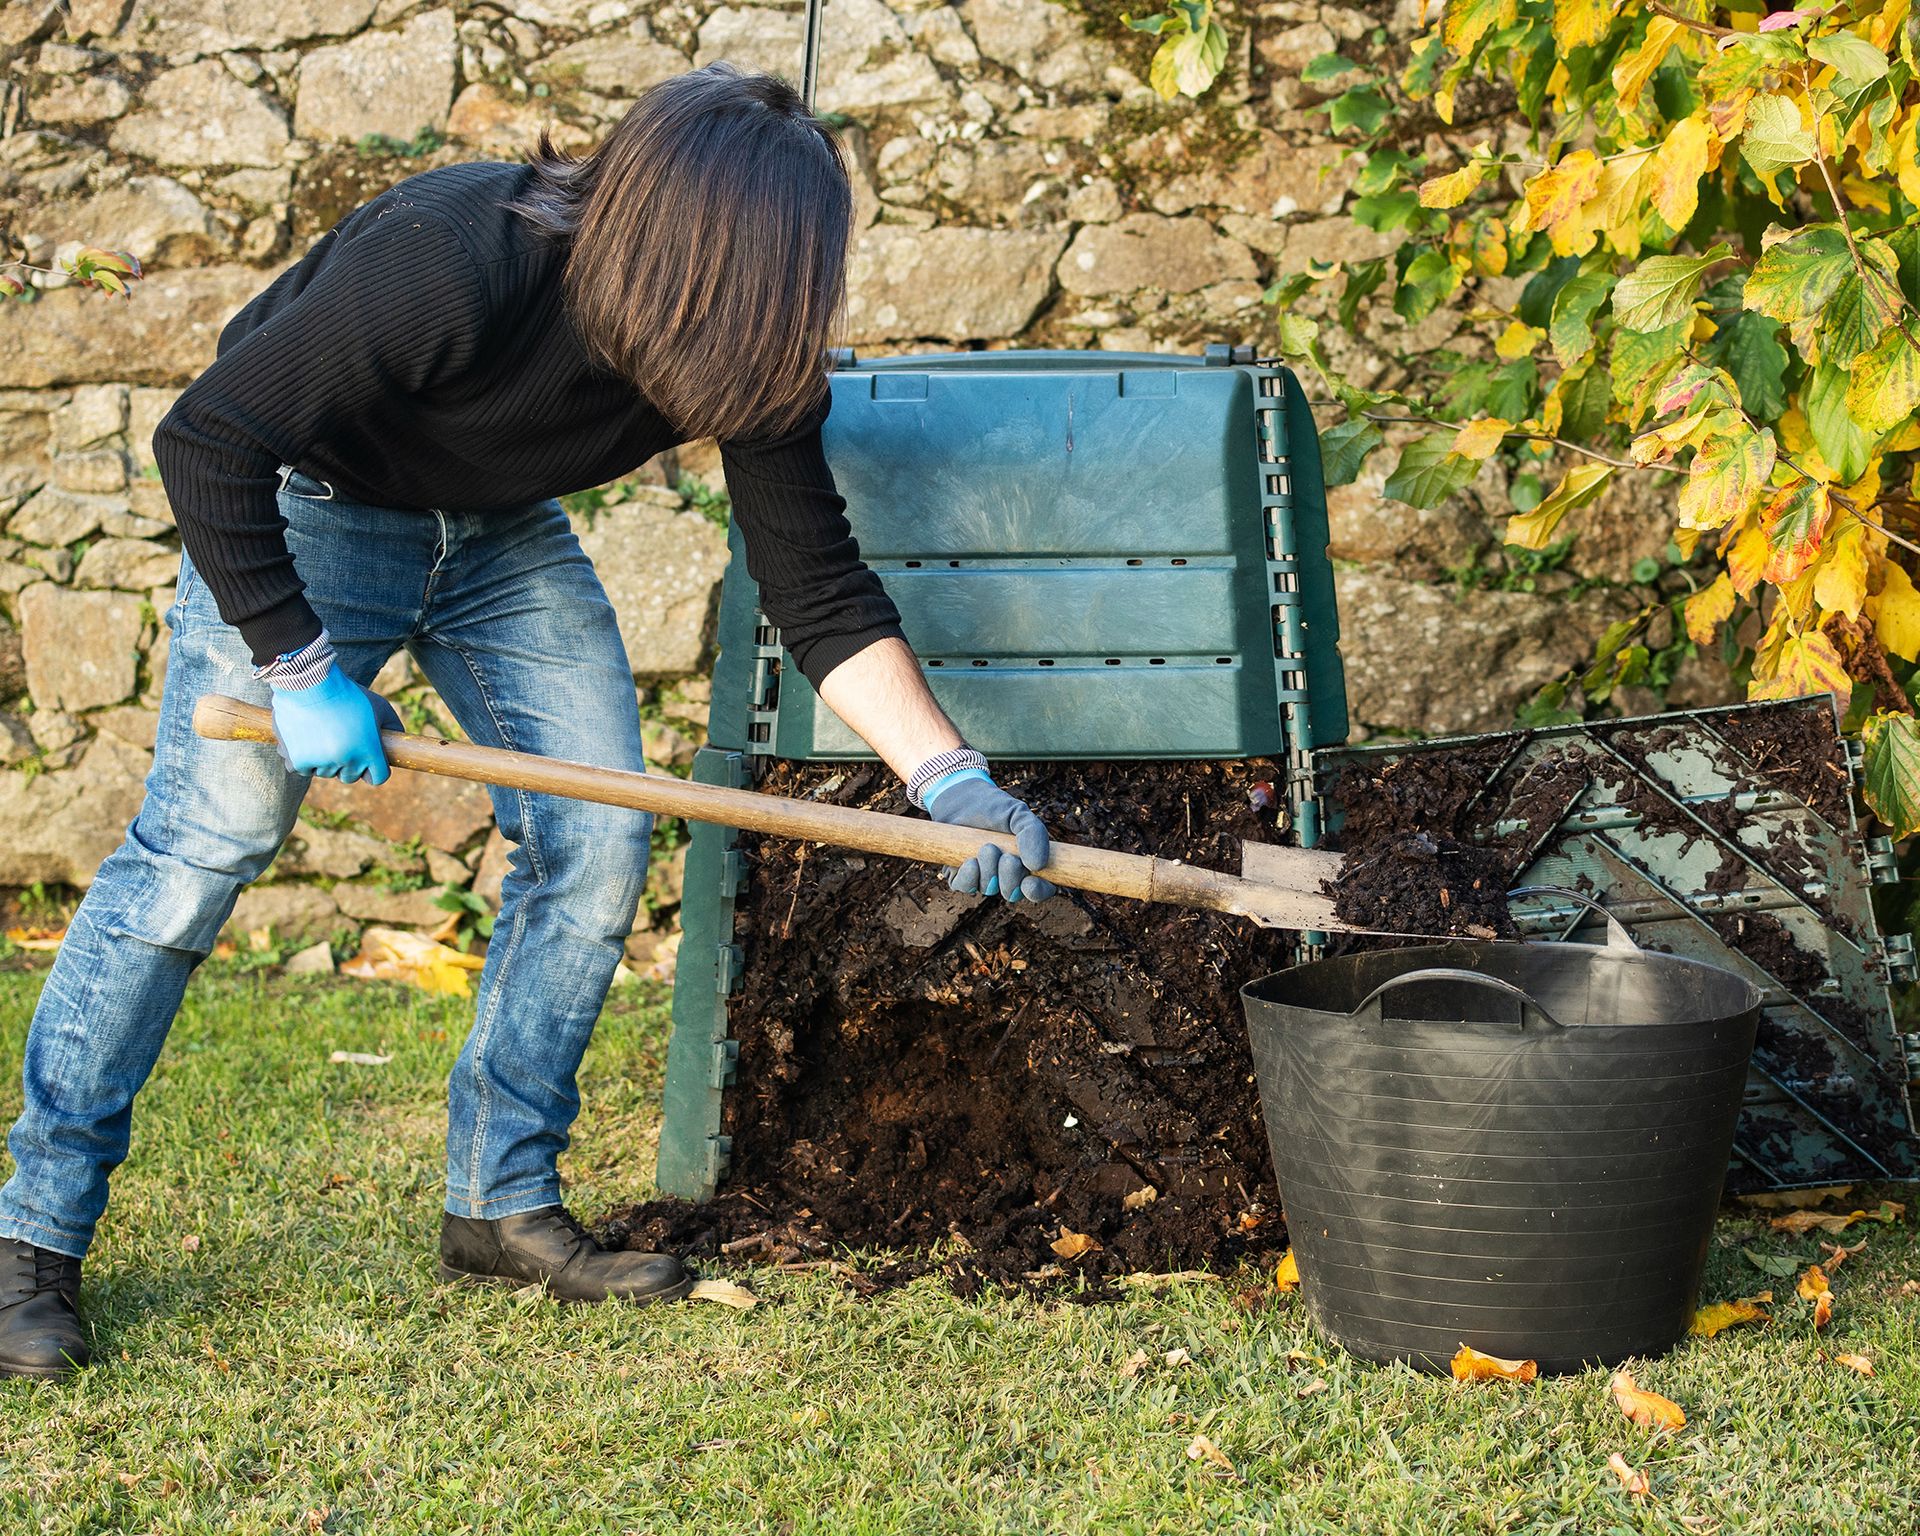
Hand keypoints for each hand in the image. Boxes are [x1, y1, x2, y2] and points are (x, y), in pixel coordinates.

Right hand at [268, 661, 399, 783]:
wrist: (309, 680)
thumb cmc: (347, 692)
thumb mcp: (380, 705)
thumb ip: (393, 726)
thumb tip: (398, 743)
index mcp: (370, 750)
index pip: (377, 777)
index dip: (373, 768)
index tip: (366, 756)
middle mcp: (348, 760)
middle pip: (350, 776)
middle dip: (348, 762)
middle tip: (341, 740)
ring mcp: (323, 762)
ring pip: (326, 772)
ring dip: (325, 760)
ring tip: (322, 733)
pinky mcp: (299, 760)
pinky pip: (304, 769)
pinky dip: (304, 758)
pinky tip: (306, 740)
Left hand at [922, 769, 1055, 902]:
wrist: (963, 799)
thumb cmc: (995, 808)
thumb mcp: (1019, 814)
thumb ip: (1034, 834)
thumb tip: (1037, 866)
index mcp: (1027, 864)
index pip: (1039, 889)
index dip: (1037, 892)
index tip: (1029, 882)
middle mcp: (1005, 876)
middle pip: (1013, 893)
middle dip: (1010, 878)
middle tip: (1007, 857)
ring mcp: (982, 877)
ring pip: (989, 889)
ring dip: (989, 871)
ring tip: (987, 848)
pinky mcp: (960, 876)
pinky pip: (964, 887)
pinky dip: (969, 877)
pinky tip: (970, 861)